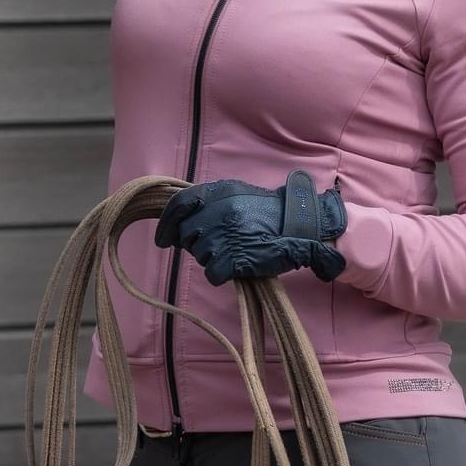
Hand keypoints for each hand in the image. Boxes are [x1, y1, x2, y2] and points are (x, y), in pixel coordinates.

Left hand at [153, 170, 347, 285]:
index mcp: (219, 191)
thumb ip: (209, 203)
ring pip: (199, 254)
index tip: (163, 239)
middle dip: (196, 243)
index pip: (180, 204)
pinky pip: (212, 273)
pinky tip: (236, 267)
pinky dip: (221, 274)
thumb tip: (178, 222)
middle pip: (187, 234)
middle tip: (216, 245)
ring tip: (232, 252)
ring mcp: (226, 235)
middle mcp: (219, 211)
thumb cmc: (268, 213)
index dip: (167, 224)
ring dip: (211, 258)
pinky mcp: (235, 259)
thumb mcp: (237, 195)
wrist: (302, 227)